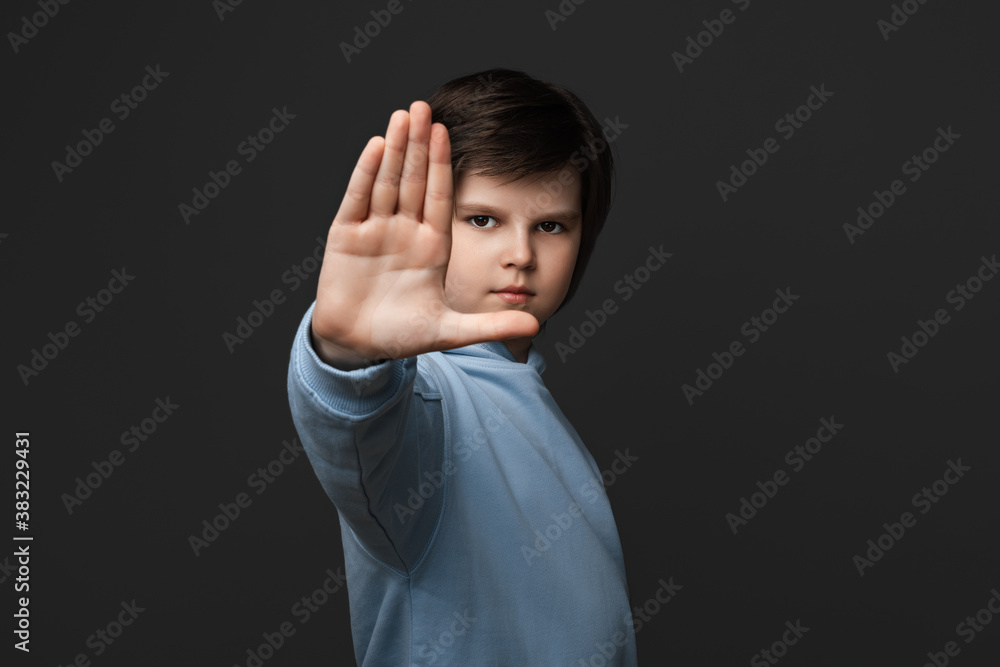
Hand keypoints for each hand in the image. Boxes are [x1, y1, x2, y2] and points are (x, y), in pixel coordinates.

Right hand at [311, 101, 538, 368]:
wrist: (356, 347)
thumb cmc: (401, 336)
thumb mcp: (449, 332)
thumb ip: (490, 326)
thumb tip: (537, 323)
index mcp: (431, 246)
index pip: (439, 196)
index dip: (442, 164)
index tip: (448, 131)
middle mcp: (404, 231)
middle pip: (412, 180)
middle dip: (419, 144)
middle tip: (424, 106)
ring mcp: (374, 231)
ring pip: (386, 181)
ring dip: (395, 148)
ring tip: (403, 114)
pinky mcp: (346, 237)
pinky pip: (357, 199)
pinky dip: (366, 173)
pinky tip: (377, 146)